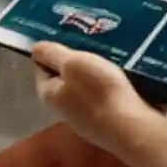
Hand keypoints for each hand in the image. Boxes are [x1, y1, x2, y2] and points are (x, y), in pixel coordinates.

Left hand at [31, 42, 159, 153]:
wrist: (130, 128)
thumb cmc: (98, 92)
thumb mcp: (72, 64)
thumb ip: (53, 54)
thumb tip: (35, 49)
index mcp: (48, 95)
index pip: (42, 67)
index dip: (53, 51)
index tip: (72, 39)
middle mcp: (63, 110)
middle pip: (64, 79)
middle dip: (76, 62)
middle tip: (93, 46)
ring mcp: (85, 121)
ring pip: (84, 89)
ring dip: (94, 75)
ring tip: (110, 58)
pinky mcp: (105, 125)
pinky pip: (102, 99)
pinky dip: (108, 88)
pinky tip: (122, 80)